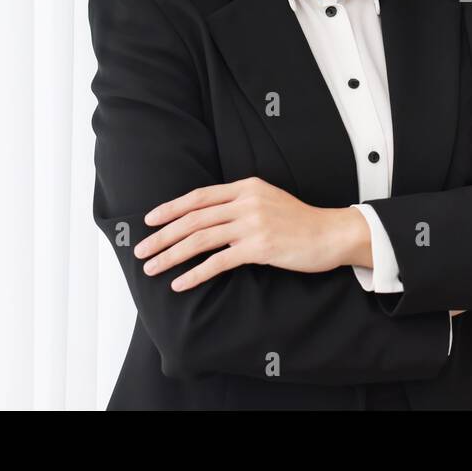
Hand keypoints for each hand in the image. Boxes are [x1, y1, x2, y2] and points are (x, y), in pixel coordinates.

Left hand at [133, 177, 343, 291]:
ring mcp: (252, 224)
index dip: (171, 208)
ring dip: (171, 255)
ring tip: (152, 267)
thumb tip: (208, 217)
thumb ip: (240, 203)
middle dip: (162, 235)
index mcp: (246, 187)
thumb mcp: (268, 200)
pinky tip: (180, 283)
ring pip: (199, 239)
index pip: (199, 196)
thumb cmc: (299, 222)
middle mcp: (246, 202)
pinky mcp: (259, 247)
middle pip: (193, 218)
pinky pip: (218, 262)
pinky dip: (195, 274)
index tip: (149, 221)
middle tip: (140, 250)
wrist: (331, 234)